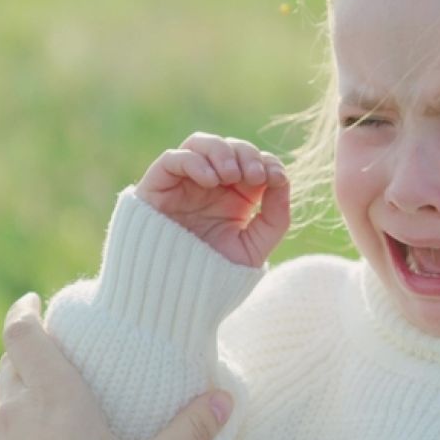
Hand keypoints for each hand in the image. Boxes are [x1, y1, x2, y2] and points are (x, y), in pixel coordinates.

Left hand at [0, 292, 232, 439]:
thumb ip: (190, 433)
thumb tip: (226, 399)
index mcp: (54, 397)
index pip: (24, 335)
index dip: (25, 313)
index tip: (31, 304)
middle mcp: (11, 413)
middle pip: (6, 367)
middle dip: (21, 357)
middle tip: (39, 356)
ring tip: (6, 396)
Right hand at [135, 132, 289, 267]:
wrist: (173, 296)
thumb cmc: (212, 275)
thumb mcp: (254, 248)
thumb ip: (275, 217)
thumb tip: (282, 181)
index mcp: (235, 196)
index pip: (254, 162)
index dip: (267, 162)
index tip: (276, 177)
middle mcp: (210, 186)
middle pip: (230, 148)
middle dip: (247, 155)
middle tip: (254, 176)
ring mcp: (183, 184)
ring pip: (201, 143)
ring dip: (221, 151)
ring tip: (230, 176)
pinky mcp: (157, 187)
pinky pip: (173, 159)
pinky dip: (194, 161)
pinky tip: (209, 180)